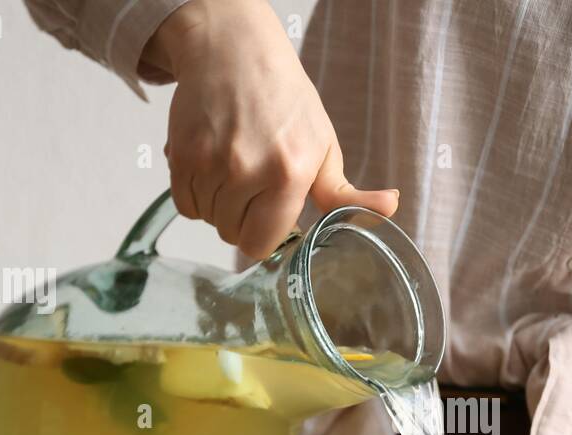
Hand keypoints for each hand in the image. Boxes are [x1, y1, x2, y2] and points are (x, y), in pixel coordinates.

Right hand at [143, 0, 398, 257]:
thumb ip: (346, 193)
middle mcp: (248, 170)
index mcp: (289, 173)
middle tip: (253, 187)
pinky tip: (212, 167)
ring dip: (218, 205)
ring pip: (208, 219)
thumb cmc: (285, 101)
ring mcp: (211, 162)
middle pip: (232, 234)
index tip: (270, 217)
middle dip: (242, 220)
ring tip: (233, 172)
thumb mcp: (324, 146)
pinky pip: (184, 202)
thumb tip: (390, 207)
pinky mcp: (181, 154)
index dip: (266, 236)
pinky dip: (196, 193)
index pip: (261, 244)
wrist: (234, 53)